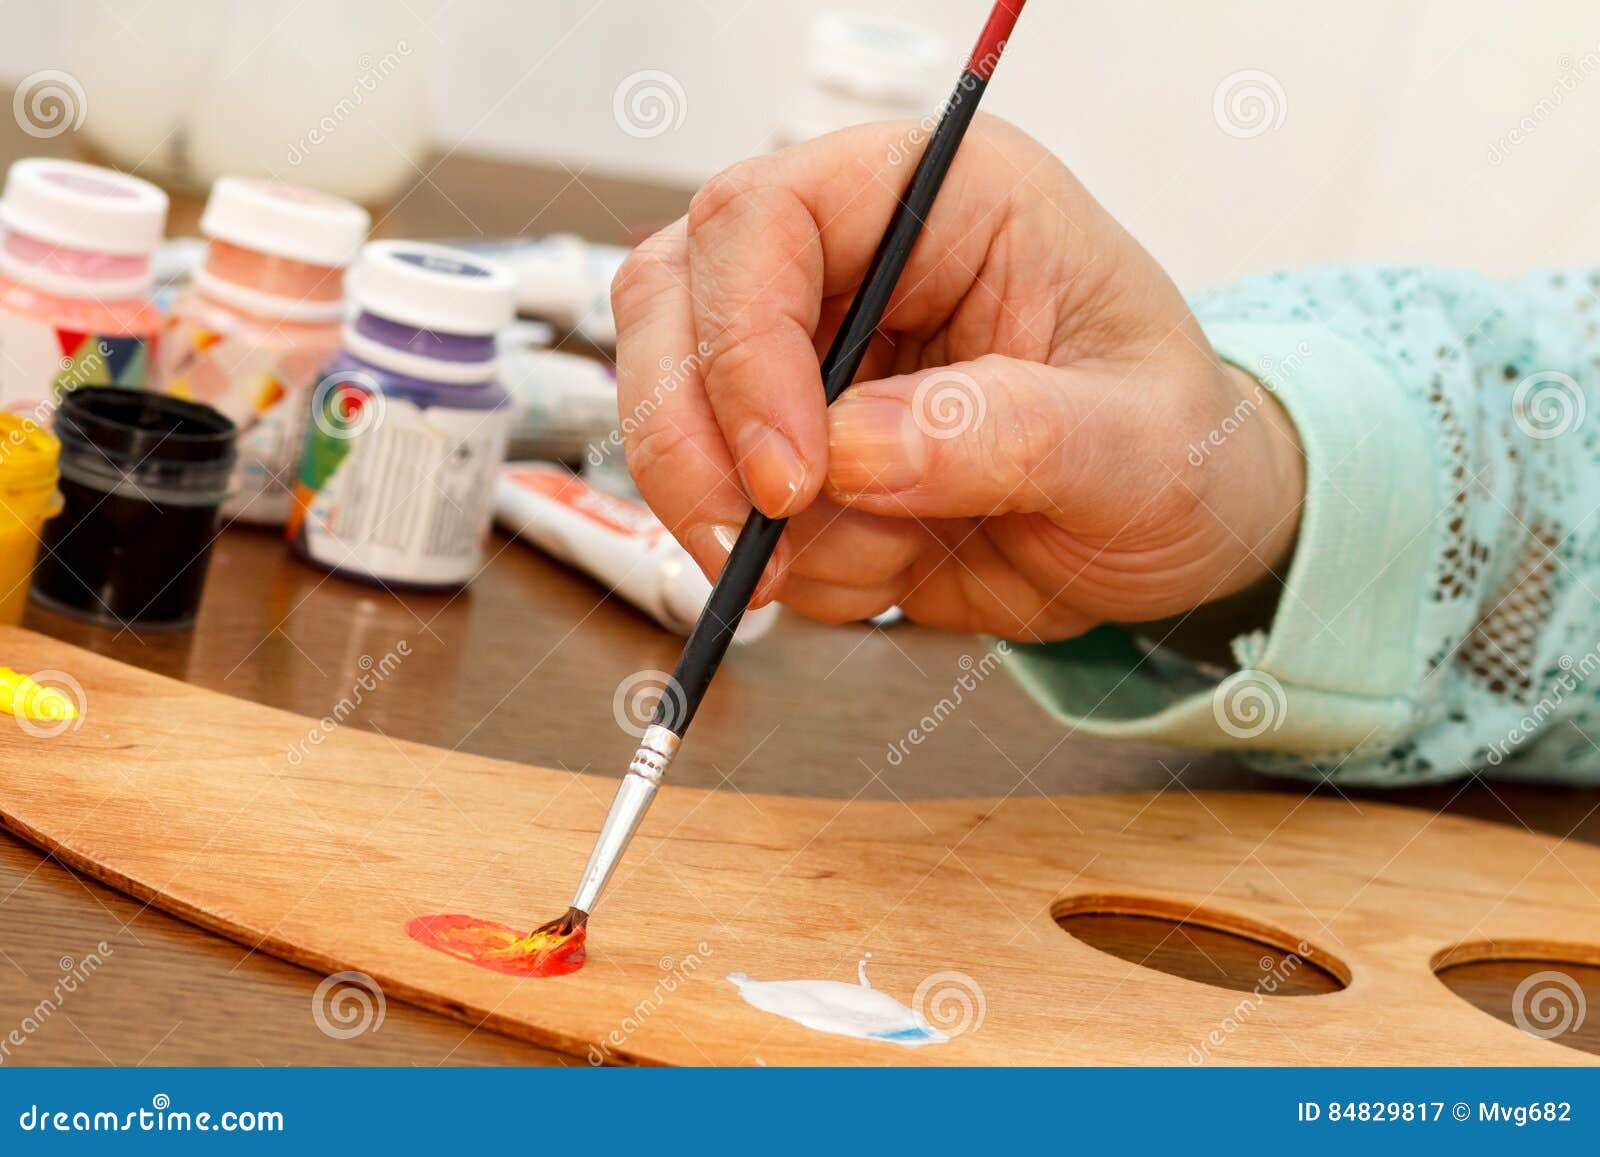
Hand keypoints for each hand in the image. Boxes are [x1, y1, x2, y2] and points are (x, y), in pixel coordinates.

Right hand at [611, 116, 1303, 640]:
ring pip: (671, 411)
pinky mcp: (793, 452)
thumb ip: (1011, 432)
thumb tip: (858, 450)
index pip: (768, 219)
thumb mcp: (1139, 442)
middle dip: (692, 440)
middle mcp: (854, 264)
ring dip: (755, 524)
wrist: (1171, 537)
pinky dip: (797, 573)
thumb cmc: (1177, 449)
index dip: (745, 343)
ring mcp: (808, 360)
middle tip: (752, 544)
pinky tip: (896, 565)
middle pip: (672, 301)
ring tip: (898, 555)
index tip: (791, 475)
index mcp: (940, 200)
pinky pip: (724, 512)